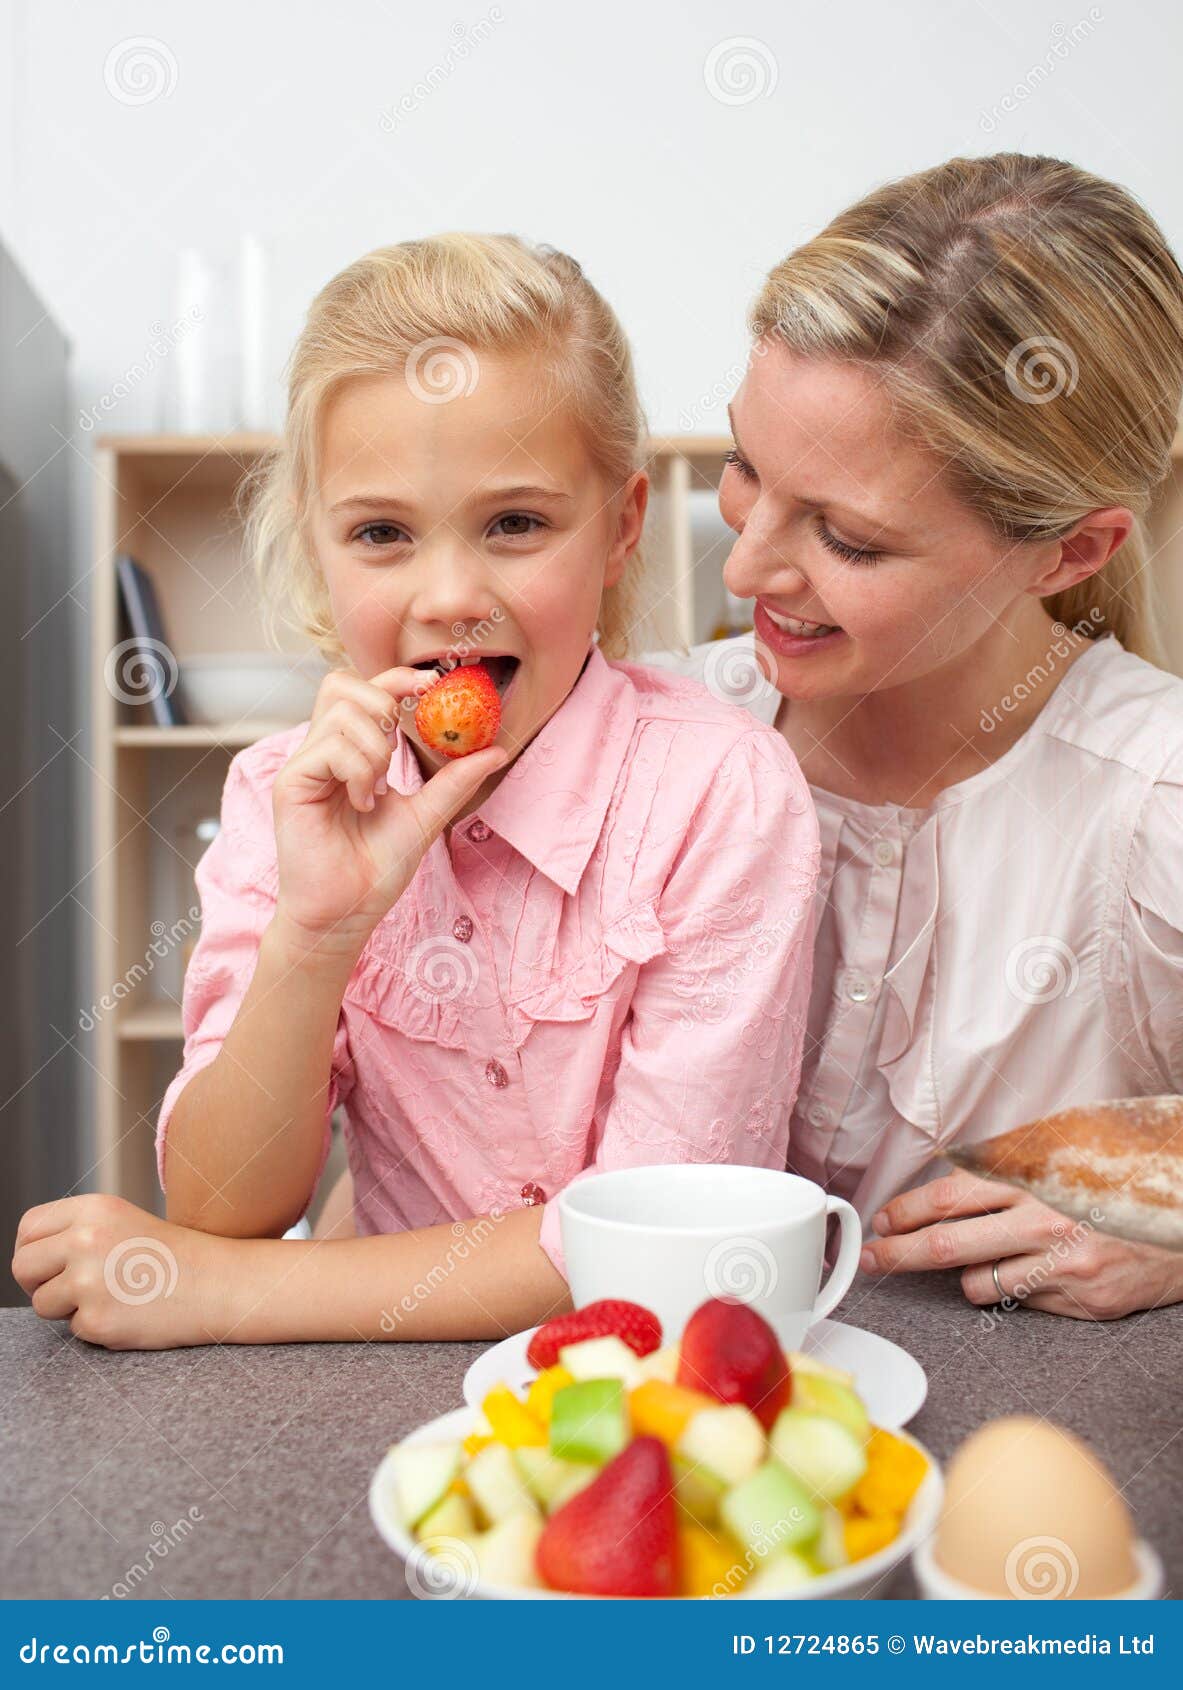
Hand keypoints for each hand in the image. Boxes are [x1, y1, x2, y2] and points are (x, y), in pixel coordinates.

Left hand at [11, 1194, 246, 1349]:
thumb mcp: (122, 1220)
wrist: (218, 1284)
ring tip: (112, 1297)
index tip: (49, 1264)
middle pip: (23, 1266)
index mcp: (93, 1209)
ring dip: (68, 1308)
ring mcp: (89, 1281)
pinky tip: (130, 1313)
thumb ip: (76, 1231)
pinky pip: (73, 1329)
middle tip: (71, 1288)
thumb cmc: (172, 1255)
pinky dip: (96, 1326)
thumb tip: (28, 1256)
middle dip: (39, 1282)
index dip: (34, 1249)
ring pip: (42, 1303)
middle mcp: (85, 1240)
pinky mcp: (97, 1320)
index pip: (28, 1228)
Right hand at [271, 666, 506, 958]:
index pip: (364, 690)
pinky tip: (362, 803)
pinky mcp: (291, 783)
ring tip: (377, 790)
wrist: (346, 914)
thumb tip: (497, 750)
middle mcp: (321, 751)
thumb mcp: (426, 816)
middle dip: (382, 703)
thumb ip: (454, 781)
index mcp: (348, 752)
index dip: (396, 677)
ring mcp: (304, 764)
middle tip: (397, 745)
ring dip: (374, 748)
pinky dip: (358, 770)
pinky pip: (330, 748)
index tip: (434, 682)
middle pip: (342, 684)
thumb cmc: (375, 870)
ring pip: (341, 713)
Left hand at [860, 1168, 1180, 1320]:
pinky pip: (1020, 1300)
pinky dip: (1014, 1288)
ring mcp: (1065, 1262)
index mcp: (1034, 1174)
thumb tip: (945, 1175)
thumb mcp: (1062, 1148)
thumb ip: (1008, 1162)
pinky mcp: (1084, 1299)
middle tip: (873, 1260)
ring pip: (979, 1282)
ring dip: (968, 1274)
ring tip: (991, 1255)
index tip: (882, 1222)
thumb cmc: (1116, 1178)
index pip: (949, 1196)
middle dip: (900, 1254)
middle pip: (949, 1244)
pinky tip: (1037, 1269)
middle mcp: (1046, 1218)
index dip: (907, 1212)